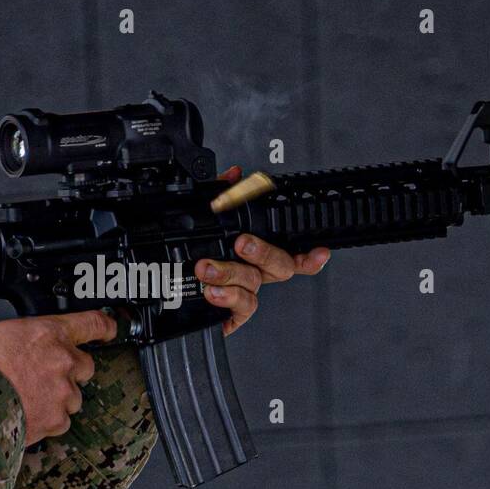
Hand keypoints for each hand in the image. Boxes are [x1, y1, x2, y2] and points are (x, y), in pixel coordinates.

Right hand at [0, 310, 116, 445]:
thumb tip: (26, 347)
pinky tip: (25, 416)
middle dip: (70, 372)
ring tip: (26, 400)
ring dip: (56, 399)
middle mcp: (63, 360)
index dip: (105, 326)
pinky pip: (60, 421)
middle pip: (85, 365)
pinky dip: (47, 421)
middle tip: (43, 377)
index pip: (91, 323)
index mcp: (49, 333)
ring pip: (72, 396)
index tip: (111, 328)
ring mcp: (63, 392)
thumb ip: (24, 339)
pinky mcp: (56, 419)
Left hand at [195, 165, 329, 334]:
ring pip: (254, 282)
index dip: (310, 254)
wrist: (169, 297)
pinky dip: (229, 297)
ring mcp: (245, 294)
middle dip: (264, 251)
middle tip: (242, 243)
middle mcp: (255, 274)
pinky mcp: (233, 314)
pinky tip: (212, 291)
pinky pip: (243, 306)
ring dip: (230, 272)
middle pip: (280, 264)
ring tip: (206, 268)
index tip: (320, 251)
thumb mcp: (204, 222)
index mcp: (254, 254)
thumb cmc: (189, 262)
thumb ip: (221, 197)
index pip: (290, 253)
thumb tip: (233, 174)